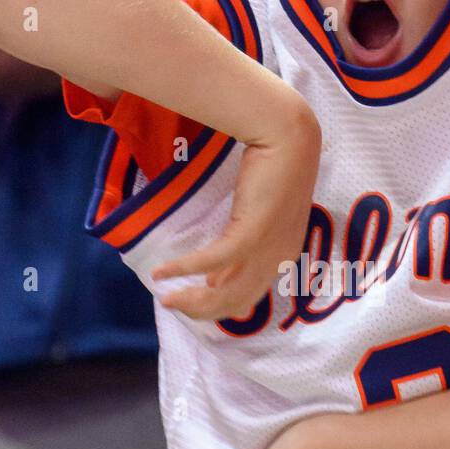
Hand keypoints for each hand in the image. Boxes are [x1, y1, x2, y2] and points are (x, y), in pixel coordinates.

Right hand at [150, 108, 320, 320]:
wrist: (288, 139)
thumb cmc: (276, 169)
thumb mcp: (261, 216)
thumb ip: (243, 244)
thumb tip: (215, 276)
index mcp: (283, 256)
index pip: (249, 296)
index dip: (219, 306)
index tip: (194, 301)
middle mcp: (278, 260)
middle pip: (236, 302)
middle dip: (202, 309)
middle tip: (173, 305)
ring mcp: (267, 250)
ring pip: (225, 291)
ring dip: (192, 299)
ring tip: (165, 299)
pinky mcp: (252, 233)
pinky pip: (213, 261)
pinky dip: (184, 268)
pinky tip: (161, 272)